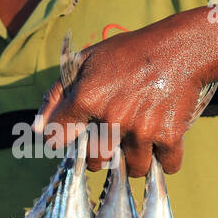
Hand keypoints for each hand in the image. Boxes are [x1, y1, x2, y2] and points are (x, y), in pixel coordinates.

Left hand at [34, 17, 207, 175]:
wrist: (180, 48)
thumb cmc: (129, 53)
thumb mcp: (86, 62)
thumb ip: (56, 96)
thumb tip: (37, 130)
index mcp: (86, 98)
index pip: (59, 139)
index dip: (66, 140)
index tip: (76, 137)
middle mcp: (111, 118)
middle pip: (98, 163)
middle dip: (104, 155)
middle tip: (115, 137)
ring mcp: (141, 130)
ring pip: (133, 169)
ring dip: (136, 160)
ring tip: (140, 139)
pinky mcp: (169, 135)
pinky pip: (167, 165)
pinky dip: (167, 159)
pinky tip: (163, 140)